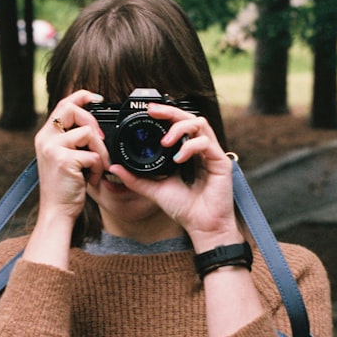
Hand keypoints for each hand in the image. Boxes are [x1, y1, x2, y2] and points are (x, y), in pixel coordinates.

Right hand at [33, 90, 108, 225]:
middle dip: (92, 122)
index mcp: (45, 136)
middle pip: (73, 110)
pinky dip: (98, 169)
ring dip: (100, 152)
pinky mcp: (63, 160)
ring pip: (88, 133)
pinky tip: (91, 179)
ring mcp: (53, 148)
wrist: (56, 211)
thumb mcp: (64, 158)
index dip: (81, 96)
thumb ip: (73, 140)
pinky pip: (93, 155)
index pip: (63, 104)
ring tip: (96, 168)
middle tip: (100, 141)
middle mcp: (45, 138)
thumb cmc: (64, 188)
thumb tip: (94, 126)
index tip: (97, 98)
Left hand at [109, 103, 241, 249]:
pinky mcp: (221, 162)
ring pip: (199, 123)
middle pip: (189, 117)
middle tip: (152, 111)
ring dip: (179, 128)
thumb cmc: (184, 208)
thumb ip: (135, 179)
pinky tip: (178, 159)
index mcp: (187, 152)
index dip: (165, 114)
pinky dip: (190, 146)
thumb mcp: (154, 190)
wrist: (202, 226)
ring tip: (165, 143)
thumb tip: (114, 168)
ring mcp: (211, 154)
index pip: (178, 124)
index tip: (148, 111)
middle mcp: (200, 149)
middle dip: (170, 111)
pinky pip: (206, 143)